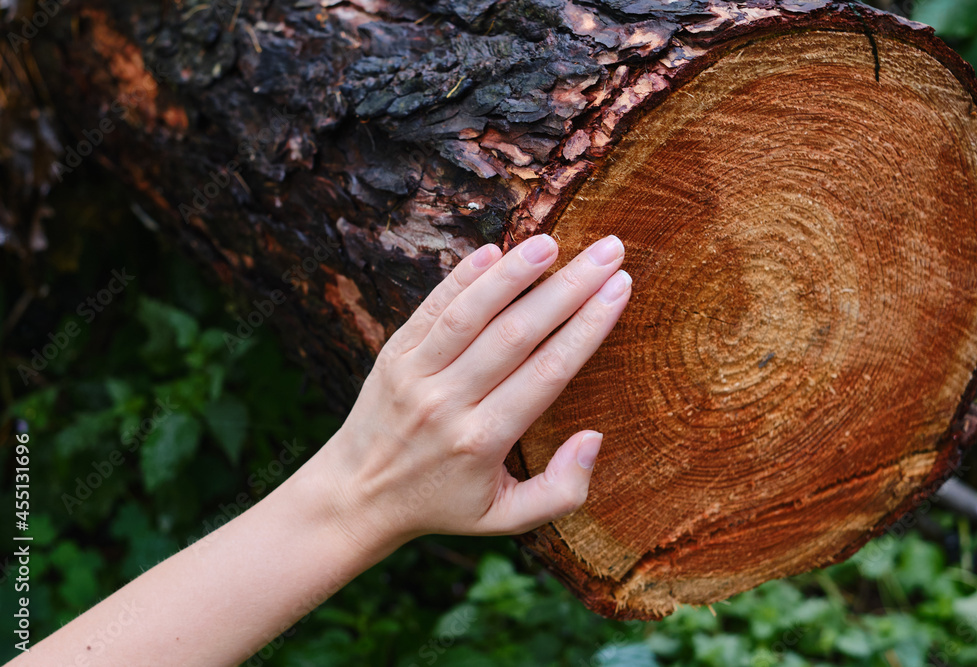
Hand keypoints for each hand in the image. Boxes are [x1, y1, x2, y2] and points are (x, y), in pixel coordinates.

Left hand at [314, 233, 631, 549]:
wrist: (354, 498)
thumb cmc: (441, 505)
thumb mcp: (504, 519)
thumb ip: (560, 491)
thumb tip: (594, 438)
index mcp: (482, 441)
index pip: (548, 370)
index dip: (589, 326)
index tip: (620, 289)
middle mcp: (448, 402)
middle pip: (517, 333)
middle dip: (569, 287)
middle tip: (609, 251)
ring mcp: (415, 374)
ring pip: (470, 313)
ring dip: (513, 273)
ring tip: (552, 242)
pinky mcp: (392, 355)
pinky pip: (431, 309)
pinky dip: (460, 278)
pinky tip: (493, 251)